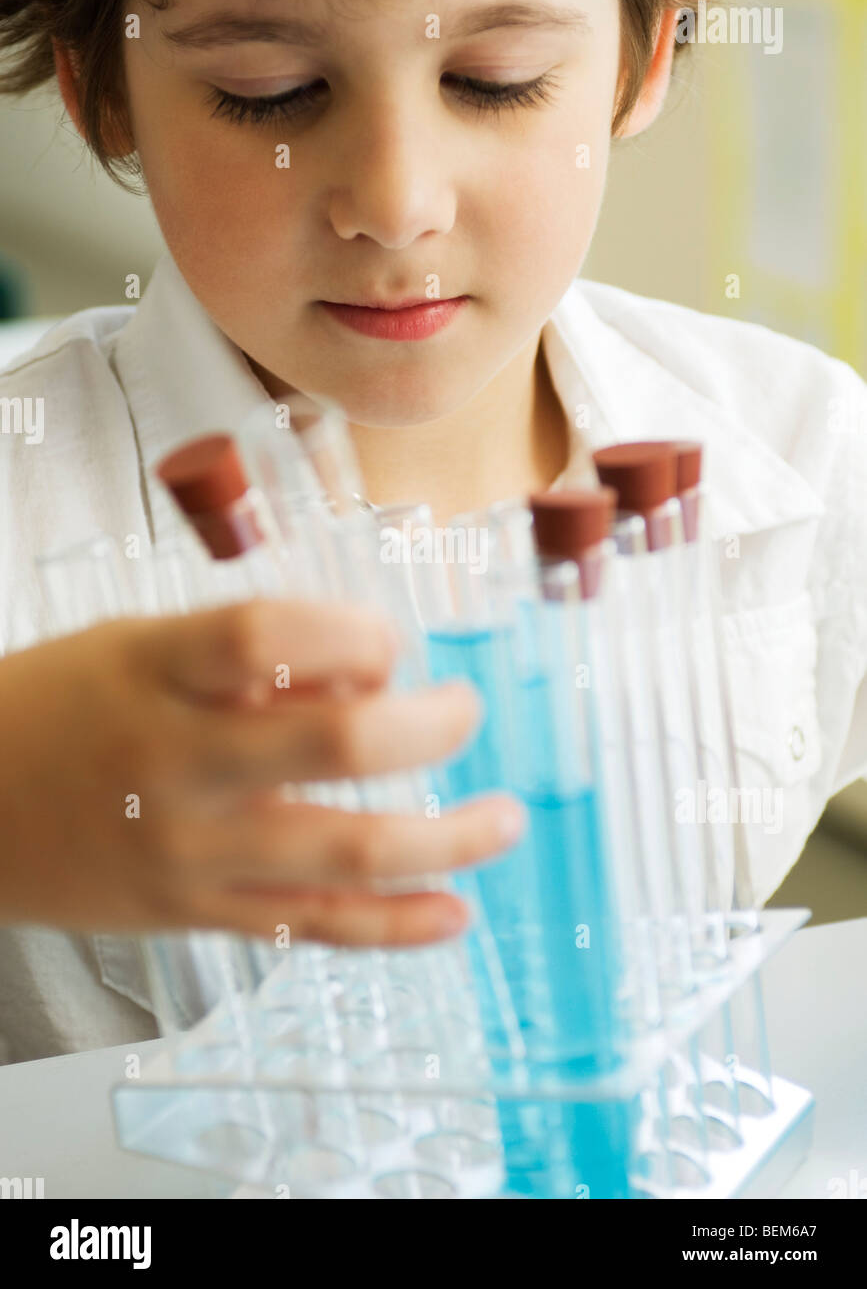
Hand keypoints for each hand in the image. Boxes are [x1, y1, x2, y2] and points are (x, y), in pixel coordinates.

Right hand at [0, 599, 525, 944]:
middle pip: (335, 744)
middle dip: (430, 726)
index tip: (389, 641)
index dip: (353, 631)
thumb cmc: (60, 707)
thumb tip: (369, 675)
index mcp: (153, 672)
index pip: (270, 634)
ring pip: (346, 853)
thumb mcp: (137, 645)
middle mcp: (175, 763)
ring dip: (448, 838)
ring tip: (505, 819)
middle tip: (466, 712)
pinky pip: (313, 929)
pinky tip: (453, 913)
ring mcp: (188, 852)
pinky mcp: (195, 915)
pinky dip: (394, 926)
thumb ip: (247, 656)